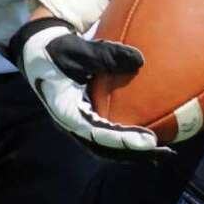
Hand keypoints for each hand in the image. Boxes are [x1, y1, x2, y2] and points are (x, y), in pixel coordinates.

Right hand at [4, 17, 160, 158]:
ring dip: (134, 152)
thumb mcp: (79, 49)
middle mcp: (73, 124)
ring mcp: (78, 124)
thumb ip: (107, 54)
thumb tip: (140, 59)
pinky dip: (127, 139)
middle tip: (166, 153)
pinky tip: (149, 138)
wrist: (38, 52)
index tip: (149, 140)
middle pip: (106, 149)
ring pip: (108, 147)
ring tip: (163, 152)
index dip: (124, 140)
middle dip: (135, 154)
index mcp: (67, 112)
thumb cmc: (57, 49)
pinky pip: (108, 135)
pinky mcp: (85, 119)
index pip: (98, 134)